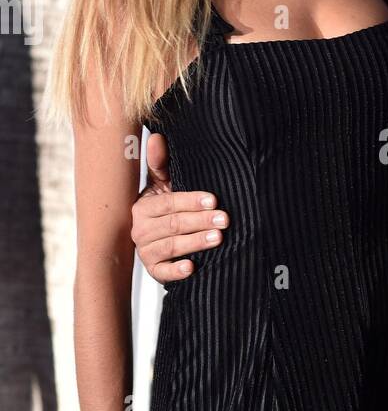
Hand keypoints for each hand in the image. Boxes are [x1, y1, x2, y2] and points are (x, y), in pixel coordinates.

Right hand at [132, 132, 228, 284]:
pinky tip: (192, 267)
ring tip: (217, 238)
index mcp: (143, 207)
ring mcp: (146, 251)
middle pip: (173, 224)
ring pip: (171, 246)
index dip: (191, 201)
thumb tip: (156, 137)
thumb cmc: (166, 209)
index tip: (213, 199)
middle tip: (224, 219)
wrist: (159, 241)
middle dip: (200, 221)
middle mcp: (141, 229)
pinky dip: (176, 271)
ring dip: (195, 242)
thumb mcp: (162, 185)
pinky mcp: (154, 270)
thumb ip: (160, 163)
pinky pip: (163, 273)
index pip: (168, 203)